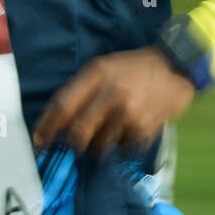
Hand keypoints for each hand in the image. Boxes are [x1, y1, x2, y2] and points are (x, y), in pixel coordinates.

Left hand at [31, 46, 195, 157]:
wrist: (176, 66)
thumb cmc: (133, 67)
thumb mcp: (102, 68)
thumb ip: (80, 91)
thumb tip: (57, 124)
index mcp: (96, 74)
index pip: (63, 106)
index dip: (46, 127)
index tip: (38, 143)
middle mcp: (112, 94)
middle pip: (78, 133)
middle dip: (73, 143)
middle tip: (75, 143)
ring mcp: (130, 114)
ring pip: (100, 145)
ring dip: (99, 142)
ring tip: (112, 126)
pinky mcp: (145, 129)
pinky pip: (122, 148)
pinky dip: (121, 143)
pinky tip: (130, 126)